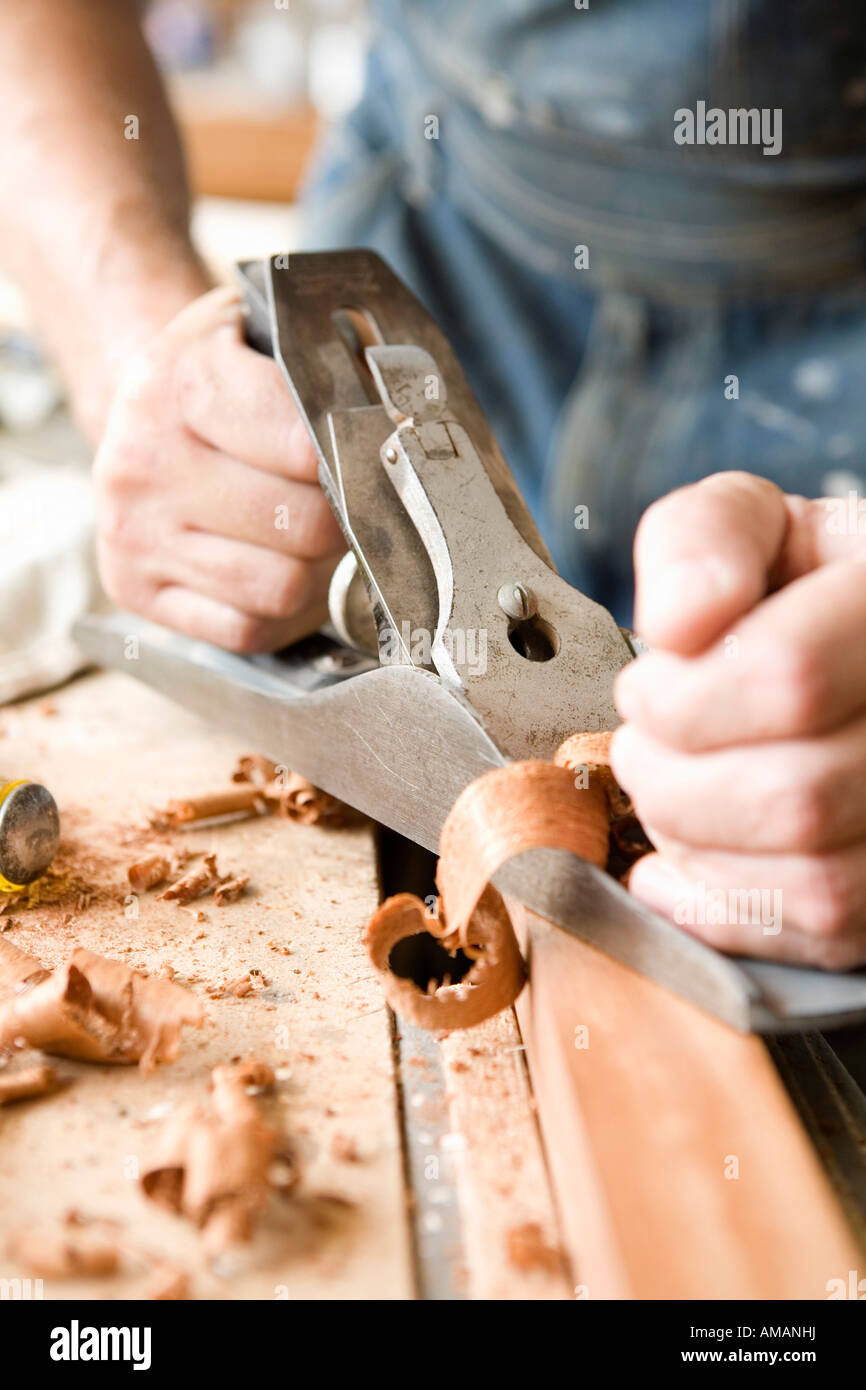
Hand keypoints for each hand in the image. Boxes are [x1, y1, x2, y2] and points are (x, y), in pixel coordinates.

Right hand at [93, 287, 343, 651]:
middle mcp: (144, 461)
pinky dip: (279, 612)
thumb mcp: (260, 331)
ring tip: (308, 537)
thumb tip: (399, 424)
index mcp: (179, 384)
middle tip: (346, 503)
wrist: (136, 409)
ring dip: (315, 572)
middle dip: (342, 521)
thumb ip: (324, 363)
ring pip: (280, 588)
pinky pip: (246, 629)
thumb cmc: (218, 374)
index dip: (353, 461)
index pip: (303, 447)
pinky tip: (274, 569)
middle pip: (303, 526)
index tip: (371, 458)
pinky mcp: (136, 588)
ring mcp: (135, 532)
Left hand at [610, 471, 865, 968]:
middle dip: (675, 777)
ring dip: (697, 842)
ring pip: (815, 880)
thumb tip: (680, 622)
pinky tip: (677, 865)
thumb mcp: (756, 525)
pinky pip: (819, 938)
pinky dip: (719, 910)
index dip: (682, 696)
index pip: (787, 679)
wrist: (857, 644)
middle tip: (646, 743)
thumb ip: (705, 539)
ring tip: (672, 788)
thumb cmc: (804, 589)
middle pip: (794, 795)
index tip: (648, 684)